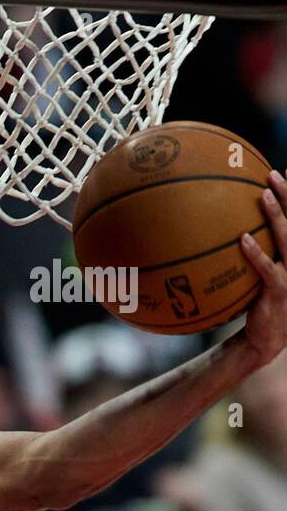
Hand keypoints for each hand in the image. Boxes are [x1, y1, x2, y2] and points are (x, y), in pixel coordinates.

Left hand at [239, 170, 286, 365]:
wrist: (267, 339)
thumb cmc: (261, 302)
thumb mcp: (261, 277)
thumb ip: (255, 254)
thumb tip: (229, 231)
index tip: (286, 171)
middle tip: (273, 174)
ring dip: (276, 216)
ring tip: (263, 195)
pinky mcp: (280, 291)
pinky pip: (267, 268)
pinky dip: (256, 253)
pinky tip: (243, 239)